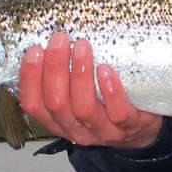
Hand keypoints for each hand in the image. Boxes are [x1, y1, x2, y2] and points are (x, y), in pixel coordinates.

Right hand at [18, 32, 163, 148]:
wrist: (141, 130)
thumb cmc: (105, 106)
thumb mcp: (78, 97)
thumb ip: (63, 80)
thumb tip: (51, 43)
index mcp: (58, 122)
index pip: (34, 105)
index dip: (30, 78)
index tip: (35, 50)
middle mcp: (76, 130)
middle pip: (56, 104)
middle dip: (55, 68)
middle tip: (60, 40)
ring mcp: (103, 131)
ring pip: (83, 108)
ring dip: (80, 74)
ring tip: (82, 47)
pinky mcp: (128, 127)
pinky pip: (117, 112)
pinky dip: (110, 90)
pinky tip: (106, 69)